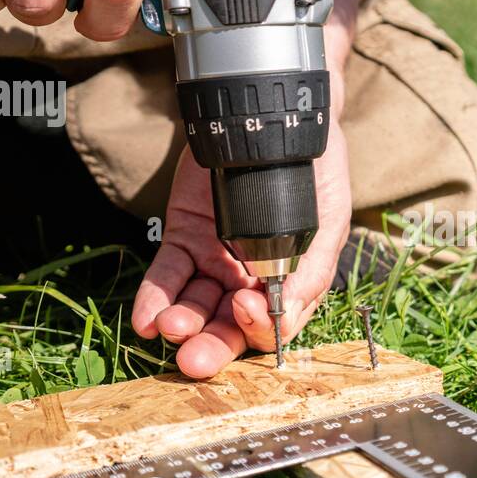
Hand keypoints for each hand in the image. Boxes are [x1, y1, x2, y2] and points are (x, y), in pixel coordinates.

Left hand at [131, 76, 352, 378]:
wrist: (278, 116)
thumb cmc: (316, 169)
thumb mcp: (330, 219)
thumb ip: (313, 270)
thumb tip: (290, 314)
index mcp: (291, 283)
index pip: (272, 325)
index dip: (258, 328)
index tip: (248, 307)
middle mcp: (252, 280)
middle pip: (228, 327)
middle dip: (210, 346)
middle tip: (192, 361)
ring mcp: (215, 261)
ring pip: (194, 306)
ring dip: (181, 323)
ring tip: (168, 328)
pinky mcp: (184, 238)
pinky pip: (166, 275)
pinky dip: (154, 297)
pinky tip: (146, 317)